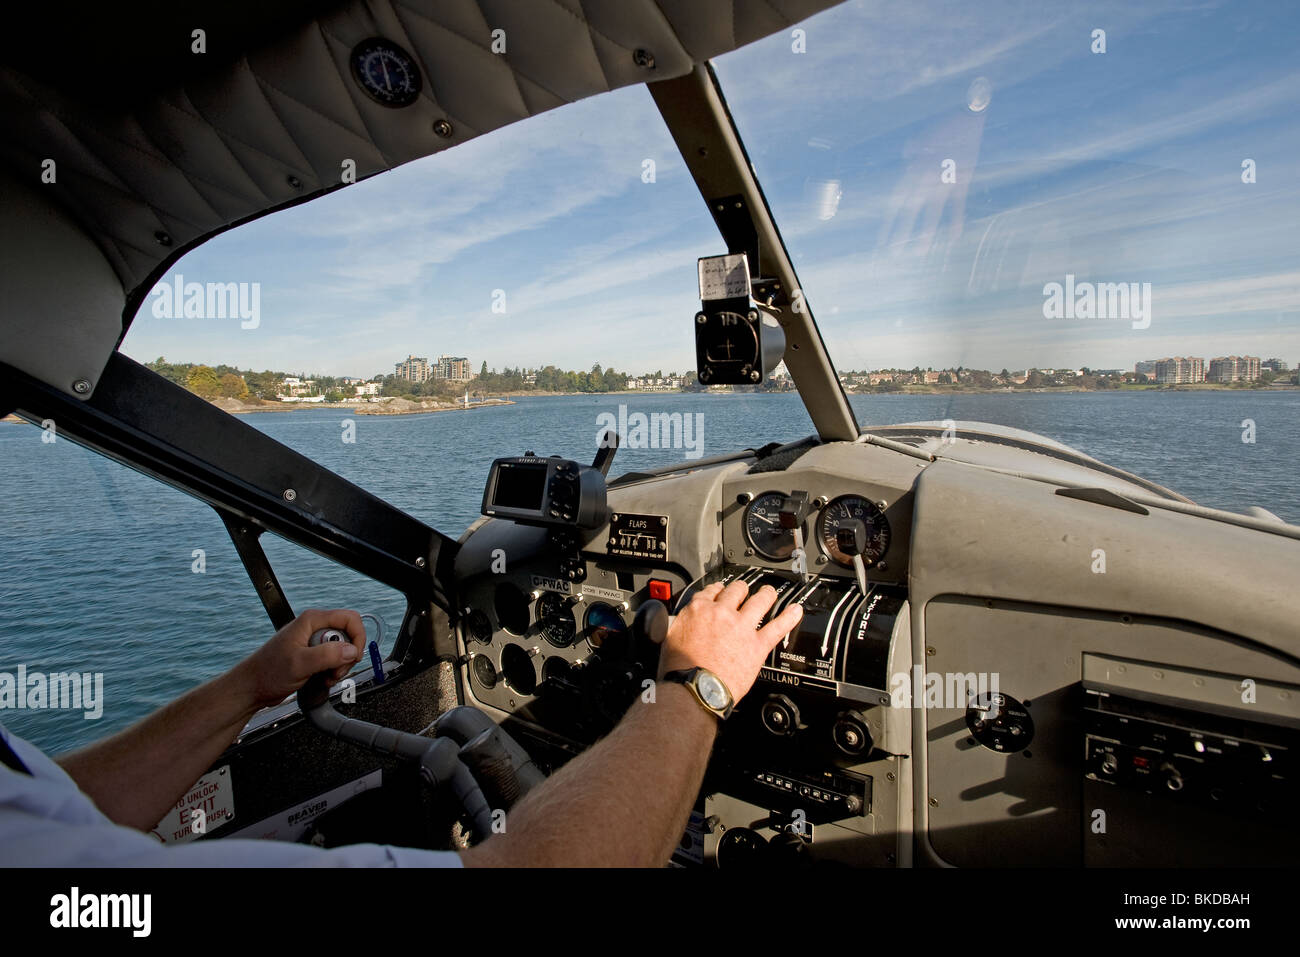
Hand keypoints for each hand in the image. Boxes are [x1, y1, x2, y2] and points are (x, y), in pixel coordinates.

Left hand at [232, 609, 367, 709]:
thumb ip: (327, 655)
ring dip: (340, 667)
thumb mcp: (300, 663)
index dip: (357, 637)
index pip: (350, 619)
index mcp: (312, 621)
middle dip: (347, 657)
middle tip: (334, 671)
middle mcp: (315, 628)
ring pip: (343, 650)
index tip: (354, 656)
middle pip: (349, 636)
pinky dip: (333, 672)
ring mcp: (314, 642)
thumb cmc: (268, 672)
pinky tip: (321, 679)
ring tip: (325, 677)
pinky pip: (334, 660)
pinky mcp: (314, 655)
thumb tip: (352, 650)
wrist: (253, 687)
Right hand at [657, 582, 802, 700]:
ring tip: (770, 592)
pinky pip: (778, 627)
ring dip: (767, 594)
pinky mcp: (757, 645)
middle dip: (742, 589)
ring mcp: (742, 627)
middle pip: (736, 591)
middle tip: (745, 590)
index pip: (711, 591)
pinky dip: (789, 617)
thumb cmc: (680, 670)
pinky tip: (796, 610)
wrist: (695, 689)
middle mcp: (722, 613)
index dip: (718, 589)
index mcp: (699, 610)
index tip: (721, 590)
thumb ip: (677, 624)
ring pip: (760, 601)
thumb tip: (676, 622)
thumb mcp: (669, 638)